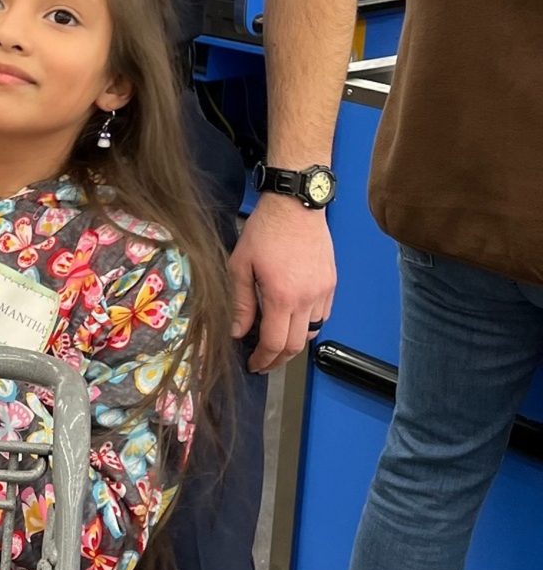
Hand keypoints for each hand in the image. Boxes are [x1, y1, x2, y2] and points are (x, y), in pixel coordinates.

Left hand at [230, 196, 336, 371]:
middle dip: (278, 359)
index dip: (264, 359)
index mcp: (282, 296)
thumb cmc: (264, 230)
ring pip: (312, 332)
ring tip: (275, 339)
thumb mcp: (240, 264)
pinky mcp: (331, 284)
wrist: (295, 205)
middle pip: (296, 346)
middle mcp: (307, 299)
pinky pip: (323, 315)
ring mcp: (323, 292)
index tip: (253, 364)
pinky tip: (292, 318)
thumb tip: (237, 331)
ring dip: (294, 341)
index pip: (275, 343)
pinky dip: (308, 324)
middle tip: (263, 361)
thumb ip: (240, 302)